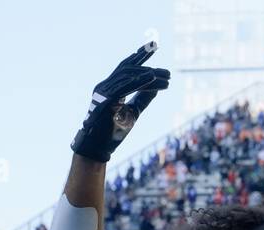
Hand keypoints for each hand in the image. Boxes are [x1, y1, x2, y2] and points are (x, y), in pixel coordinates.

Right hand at [72, 42, 169, 161]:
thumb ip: (143, 99)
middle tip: (166, 69)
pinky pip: (124, 87)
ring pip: (127, 76)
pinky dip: (139, 82)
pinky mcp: (105, 101)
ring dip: (149, 75)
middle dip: (147, 63)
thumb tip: (155, 86)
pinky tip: (153, 80)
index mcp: (110, 88)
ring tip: (165, 77)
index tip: (153, 47)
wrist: (97, 149)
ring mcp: (103, 93)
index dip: (140, 57)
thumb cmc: (112, 133)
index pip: (126, 68)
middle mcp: (105, 86)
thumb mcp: (133, 113)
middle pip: (127, 68)